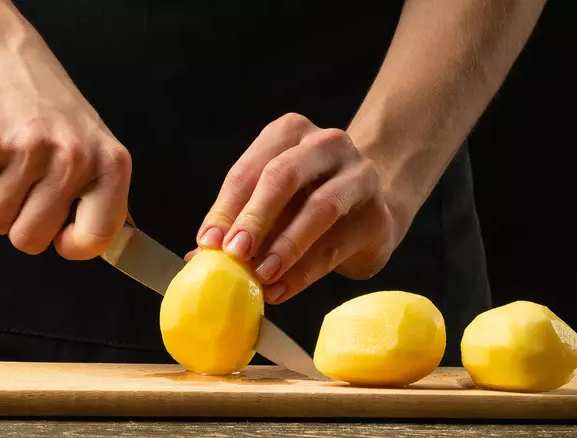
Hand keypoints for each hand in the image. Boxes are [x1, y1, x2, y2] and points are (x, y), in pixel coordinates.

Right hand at [0, 36, 130, 259]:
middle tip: (25, 191)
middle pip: (30, 240)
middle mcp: (74, 159)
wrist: (7, 57)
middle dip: (20, 225)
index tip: (59, 235)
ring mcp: (29, 151)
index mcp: (110, 166)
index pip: (96, 239)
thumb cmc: (54, 112)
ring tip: (7, 167)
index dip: (70, 246)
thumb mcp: (96, 148)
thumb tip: (121, 238)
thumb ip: (105, 195)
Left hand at [191, 113, 396, 303]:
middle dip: (255, 218)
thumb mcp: (272, 204)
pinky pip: (337, 244)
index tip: (208, 243)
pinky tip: (281, 289)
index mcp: (289, 133)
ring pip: (319, 209)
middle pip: (285, 176)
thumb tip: (199, 255)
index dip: (226, 209)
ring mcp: (359, 175)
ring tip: (261, 276)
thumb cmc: (307, 203)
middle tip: (235, 253)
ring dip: (285, 246)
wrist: (372, 209)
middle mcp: (326, 144)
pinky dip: (304, 272)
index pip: (250, 169)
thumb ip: (239, 222)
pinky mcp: (378, 214)